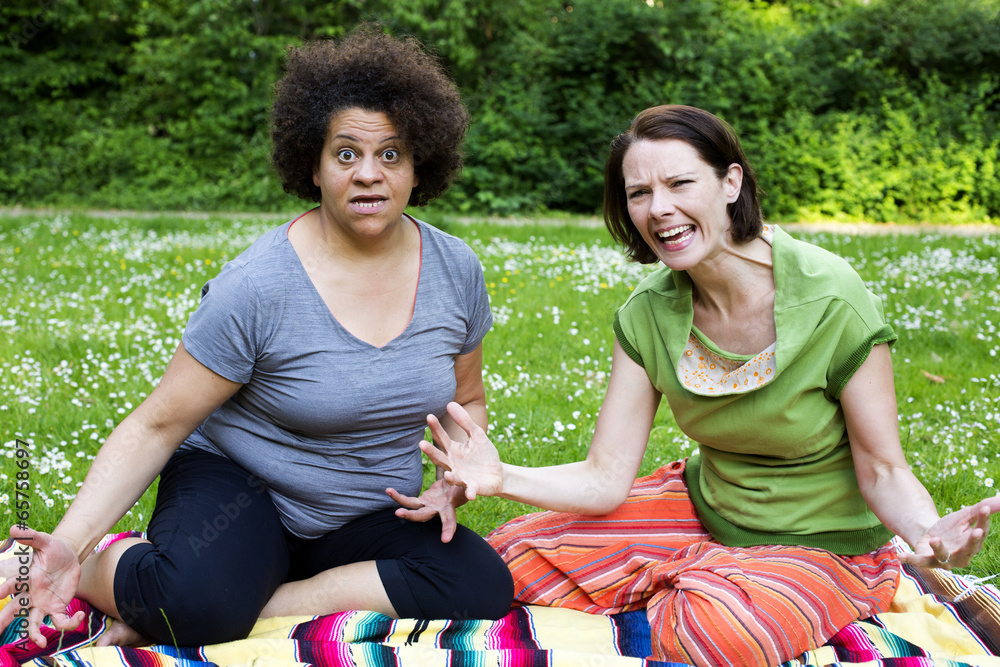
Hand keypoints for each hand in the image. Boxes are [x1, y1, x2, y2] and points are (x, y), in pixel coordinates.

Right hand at [0, 526, 85, 648]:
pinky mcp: (57, 607)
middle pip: (13, 610)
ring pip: (33, 622)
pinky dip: (69, 622)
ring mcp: (42, 603)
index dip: (2, 591)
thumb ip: (31, 536)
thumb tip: (15, 528)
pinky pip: (59, 620)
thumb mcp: (45, 540)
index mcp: (25, 578)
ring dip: (34, 634)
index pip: (10, 586)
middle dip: (3, 620)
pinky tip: (80, 615)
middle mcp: (30, 594)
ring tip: (40, 642)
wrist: (69, 556)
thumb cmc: (52, 548)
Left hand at [388, 480, 467, 542]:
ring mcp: (428, 507)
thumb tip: (465, 489)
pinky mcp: (422, 501)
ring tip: (390, 492)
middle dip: (411, 515)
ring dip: (400, 502)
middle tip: (399, 513)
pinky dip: (399, 496)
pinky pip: (408, 501)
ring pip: (412, 508)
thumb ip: (465, 489)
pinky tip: (388, 491)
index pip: (450, 521)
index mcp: (449, 508)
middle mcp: (437, 510)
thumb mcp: (466, 487)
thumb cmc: (464, 487)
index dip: (448, 530)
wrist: (457, 486)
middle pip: (423, 516)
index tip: (445, 540)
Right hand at [419, 402, 502, 500]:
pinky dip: (469, 492)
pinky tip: (470, 493)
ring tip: (447, 474)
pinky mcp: (473, 488)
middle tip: (421, 443)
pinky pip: (470, 490)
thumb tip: (450, 403)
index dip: (436, 428)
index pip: (442, 438)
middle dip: (431, 452)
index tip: (429, 416)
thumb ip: (464, 421)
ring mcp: (462, 477)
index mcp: (453, 450)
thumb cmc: (484, 454)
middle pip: (440, 458)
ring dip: (450, 477)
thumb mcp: (477, 434)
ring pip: (453, 477)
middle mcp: (453, 465)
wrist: (498, 474)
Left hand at [899, 497, 999, 569]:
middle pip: (968, 549)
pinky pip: (920, 562)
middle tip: (975, 532)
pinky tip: (901, 556)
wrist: (929, 534)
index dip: (983, 521)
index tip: (984, 509)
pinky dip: (911, 559)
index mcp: (973, 544)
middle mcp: (961, 556)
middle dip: (972, 542)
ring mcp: (944, 560)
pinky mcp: (927, 560)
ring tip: (935, 539)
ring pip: (944, 557)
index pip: (981, 532)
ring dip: (940, 549)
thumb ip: (982, 508)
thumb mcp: (966, 515)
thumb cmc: (951, 527)